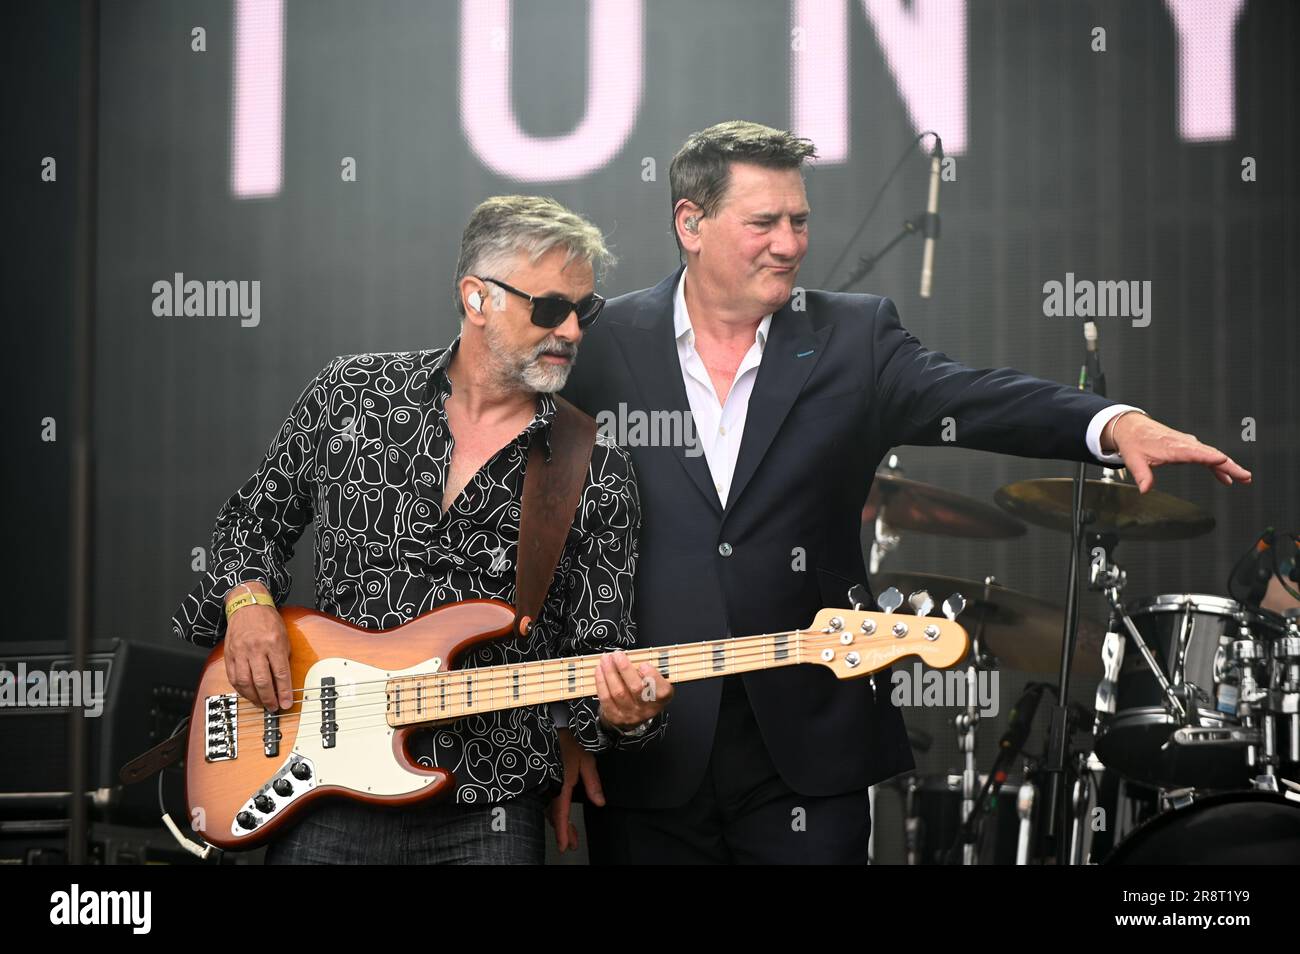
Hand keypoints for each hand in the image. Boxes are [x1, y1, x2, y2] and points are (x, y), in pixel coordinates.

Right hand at [224, 587, 293, 710]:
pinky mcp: (230, 655)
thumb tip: (285, 681)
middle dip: (269, 698)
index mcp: (273, 643)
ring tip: (261, 704)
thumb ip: (283, 657)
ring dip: (254, 697)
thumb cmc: (268, 621)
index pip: (280, 673)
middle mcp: (256, 648)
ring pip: (245, 682)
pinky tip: (248, 694)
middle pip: (262, 680)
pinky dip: (241, 689)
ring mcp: (241, 652)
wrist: (247, 607)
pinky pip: (234, 677)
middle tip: (274, 707)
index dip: (284, 691)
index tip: (287, 702)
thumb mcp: (283, 636)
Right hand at [546, 727, 604, 852]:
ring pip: (551, 811)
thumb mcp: (585, 761)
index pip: (561, 812)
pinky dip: (555, 813)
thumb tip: (600, 803)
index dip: (563, 830)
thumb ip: (593, 783)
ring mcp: (546, 786)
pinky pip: (549, 803)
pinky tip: (560, 818)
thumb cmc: (567, 744)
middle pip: (556, 816)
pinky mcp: (544, 783)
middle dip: (563, 831)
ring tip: (569, 835)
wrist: (548, 729)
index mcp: (561, 783)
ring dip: (560, 824)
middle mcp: (551, 787)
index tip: (565, 845)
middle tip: (570, 845)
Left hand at [594, 650, 672, 730]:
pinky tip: (600, 670)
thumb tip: (632, 656)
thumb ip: (647, 671)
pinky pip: (606, 698)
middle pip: (636, 688)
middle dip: (625, 669)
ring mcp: (630, 714)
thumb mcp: (653, 683)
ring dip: (610, 672)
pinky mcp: (615, 716)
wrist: (632, 717)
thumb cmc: (643, 692)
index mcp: (661, 699)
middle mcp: (646, 709)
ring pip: (618, 692)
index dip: (652, 677)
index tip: (643, 664)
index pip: (661, 691)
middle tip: (617, 655)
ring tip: (606, 659)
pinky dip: (601, 681)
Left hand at [1106, 412, 1251, 493]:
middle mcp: (1184, 444)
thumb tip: (1145, 489)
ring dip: (1228, 466)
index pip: (1194, 452)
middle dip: (1229, 465)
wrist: (1132, 427)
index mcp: (1173, 447)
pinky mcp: (1188, 447)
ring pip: (1212, 455)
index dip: (1209, 457)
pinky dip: (1217, 466)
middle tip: (1245, 477)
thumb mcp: (1134, 460)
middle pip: (1211, 454)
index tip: (1223, 461)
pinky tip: (1225, 478)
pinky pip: (1206, 456)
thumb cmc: (1134, 442)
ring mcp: (1188, 444)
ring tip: (1244, 479)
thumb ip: (1142, 475)